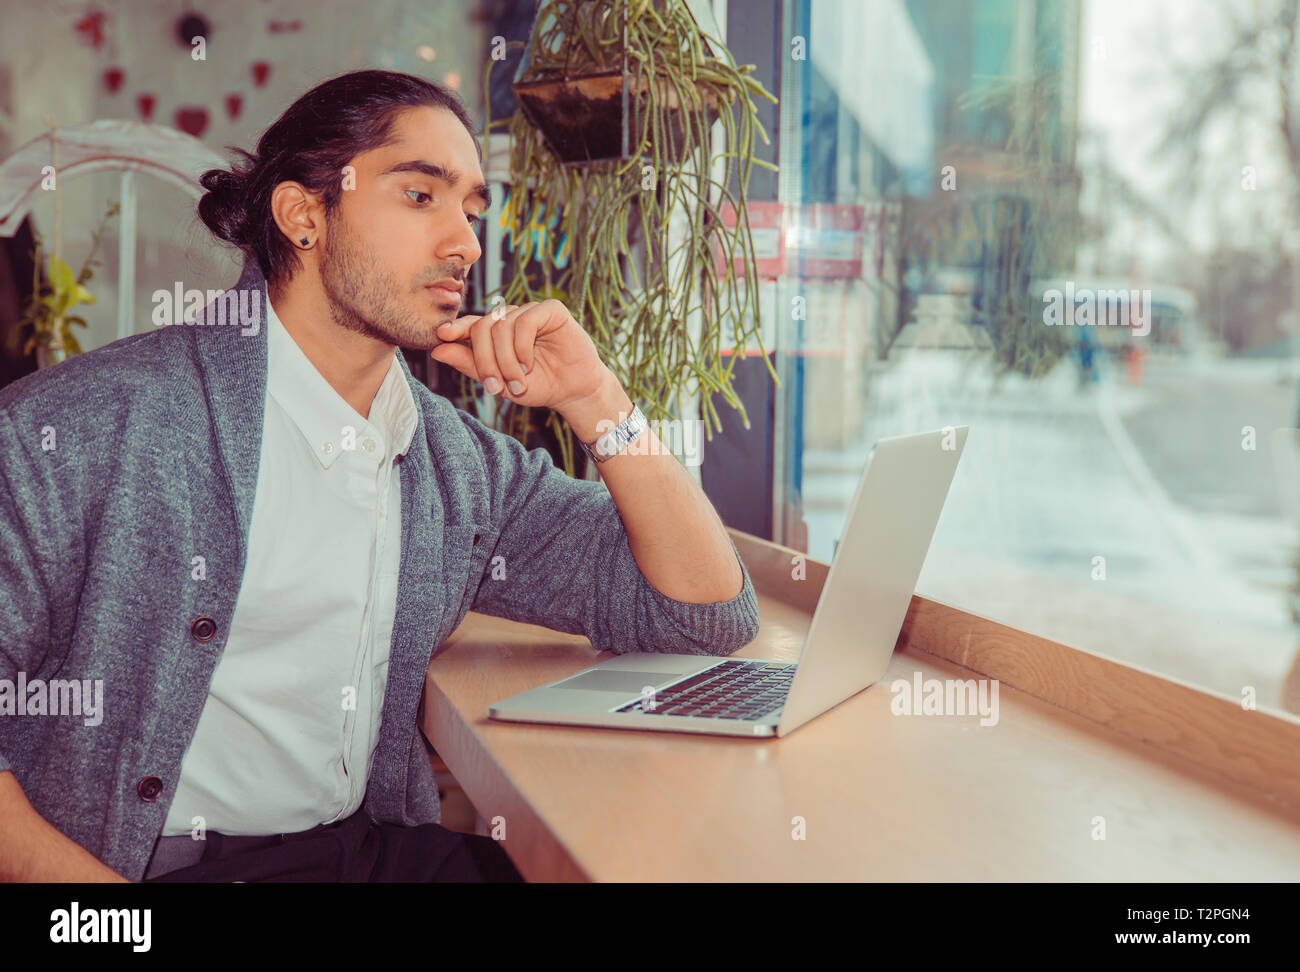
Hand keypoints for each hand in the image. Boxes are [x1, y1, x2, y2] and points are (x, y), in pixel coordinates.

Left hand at [430, 299, 608, 411]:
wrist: (573, 392)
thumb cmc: (539, 385)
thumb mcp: (499, 381)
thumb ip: (470, 365)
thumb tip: (437, 350)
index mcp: (498, 333)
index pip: (471, 325)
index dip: (456, 328)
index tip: (442, 335)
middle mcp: (512, 318)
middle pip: (483, 326)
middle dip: (485, 360)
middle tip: (495, 387)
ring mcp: (531, 312)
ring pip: (502, 326)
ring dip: (506, 360)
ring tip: (519, 380)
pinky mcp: (552, 310)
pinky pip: (525, 321)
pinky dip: (522, 347)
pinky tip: (529, 363)